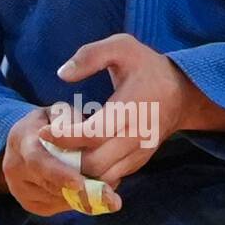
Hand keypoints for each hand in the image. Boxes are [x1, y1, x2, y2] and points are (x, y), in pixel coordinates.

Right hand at [2, 106, 121, 216]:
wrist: (24, 141)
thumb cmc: (49, 123)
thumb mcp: (58, 112)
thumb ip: (70, 121)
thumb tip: (82, 137)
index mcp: (21, 140)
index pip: (38, 161)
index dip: (59, 174)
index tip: (81, 183)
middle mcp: (14, 167)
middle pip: (48, 186)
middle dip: (80, 193)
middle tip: (109, 198)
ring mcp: (18, 188)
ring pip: (55, 200)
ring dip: (82, 199)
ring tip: (108, 194)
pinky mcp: (28, 203)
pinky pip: (55, 207)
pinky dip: (76, 203)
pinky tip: (92, 194)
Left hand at [45, 33, 191, 186]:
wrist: (181, 93)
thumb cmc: (146, 67)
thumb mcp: (122, 46)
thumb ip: (91, 55)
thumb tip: (63, 74)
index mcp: (130, 107)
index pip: (93, 133)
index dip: (65, 136)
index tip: (44, 130)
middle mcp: (137, 135)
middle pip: (95, 162)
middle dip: (67, 157)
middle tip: (49, 144)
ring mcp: (139, 152)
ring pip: (102, 175)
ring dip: (78, 169)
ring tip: (60, 152)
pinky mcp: (139, 162)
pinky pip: (112, 177)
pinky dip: (91, 174)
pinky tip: (78, 157)